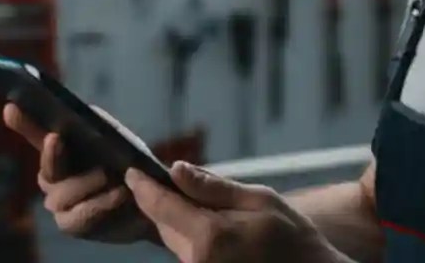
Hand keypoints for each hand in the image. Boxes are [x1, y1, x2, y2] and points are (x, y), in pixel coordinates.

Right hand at [3, 103, 156, 244]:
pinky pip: (78, 217)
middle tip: (57, 138)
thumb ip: (98, 127)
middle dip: (51, 154)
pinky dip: (100, 204)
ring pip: (61, 194)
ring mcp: (58, 202)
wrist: (148, 202)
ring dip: (87, 184)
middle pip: (46, 166)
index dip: (23, 121)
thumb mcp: (117, 140)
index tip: (12, 107)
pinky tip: (119, 195)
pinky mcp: (71, 224)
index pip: (36, 133)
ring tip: (111, 176)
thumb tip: (85, 111)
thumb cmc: (128, 166)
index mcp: (60, 148)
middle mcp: (53, 175)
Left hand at [125, 161, 345, 262]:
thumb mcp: (260, 200)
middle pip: (163, 225)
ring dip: (179, 220)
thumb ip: (214, 188)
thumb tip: (176, 170)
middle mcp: (195, 261)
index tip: (132, 171)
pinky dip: (191, 236)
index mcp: (209, 237)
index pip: (161, 206)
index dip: (144, 187)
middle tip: (172, 180)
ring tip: (202, 205)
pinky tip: (212, 227)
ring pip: (174, 240)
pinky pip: (187, 253)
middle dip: (165, 202)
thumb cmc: (292, 236)